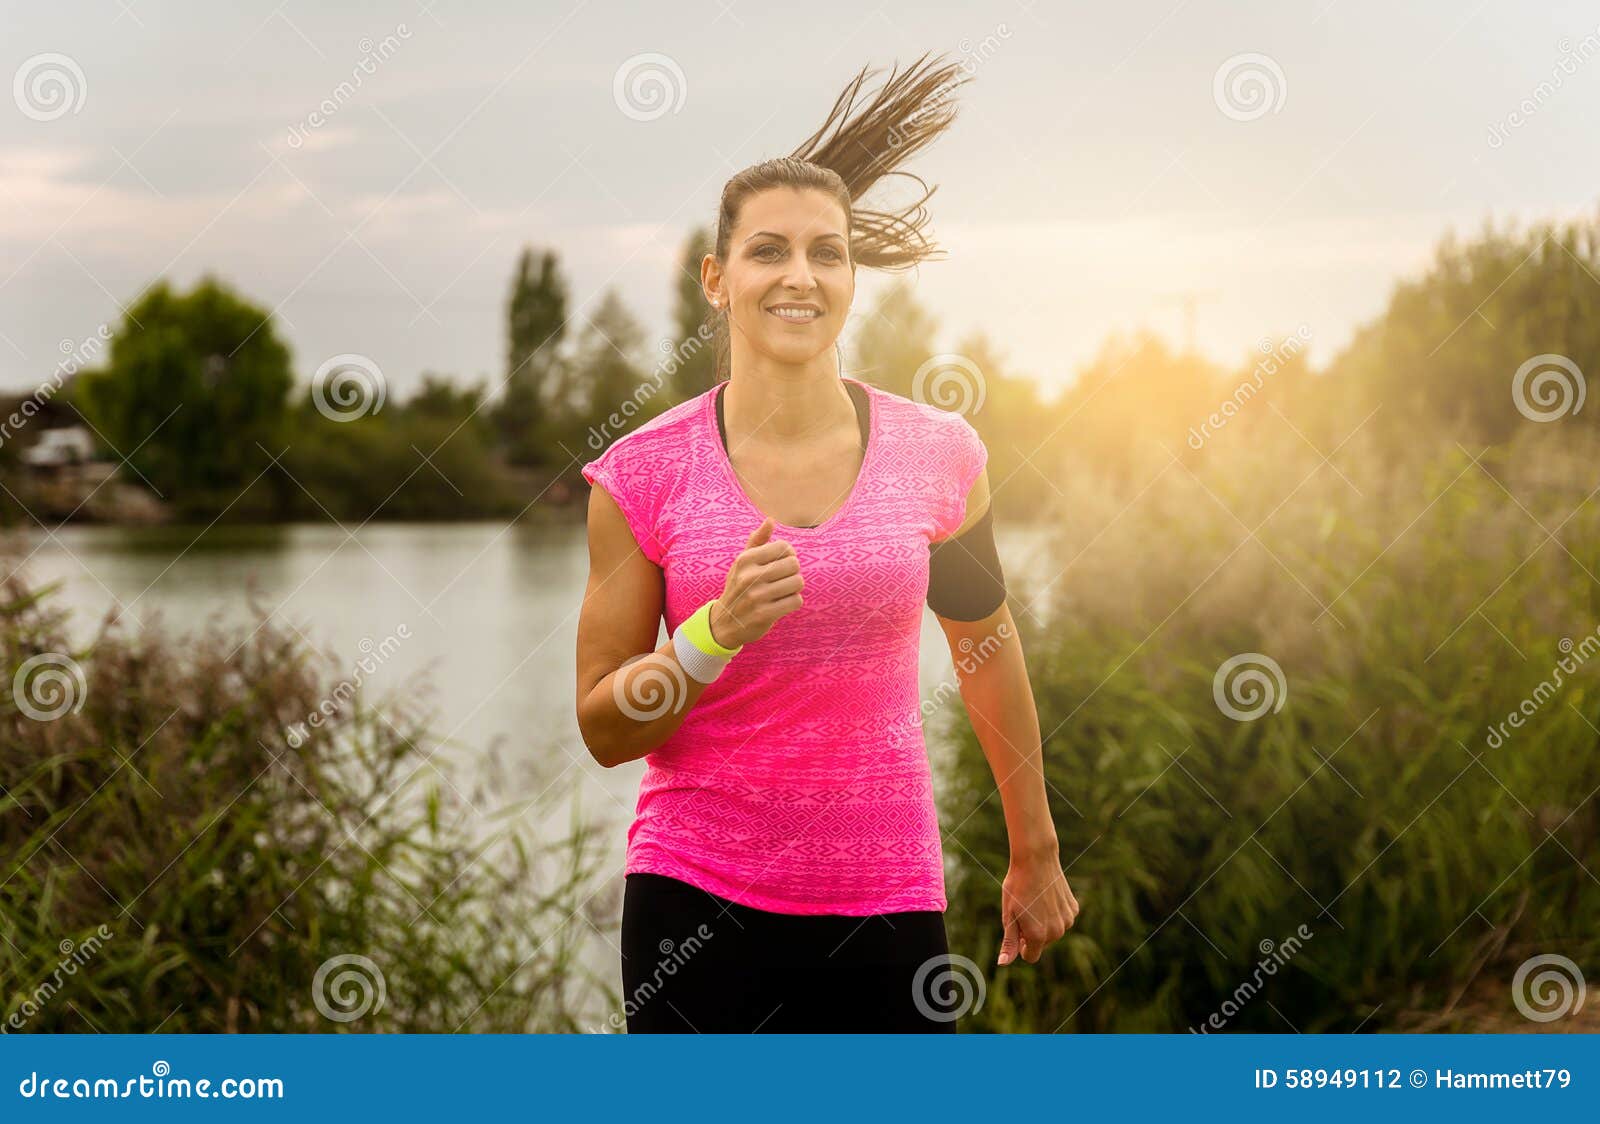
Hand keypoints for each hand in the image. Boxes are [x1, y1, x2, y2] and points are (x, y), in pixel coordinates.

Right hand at [709, 517, 804, 647]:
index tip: (780, 563)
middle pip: (794, 564)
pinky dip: (793, 602)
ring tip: (782, 592)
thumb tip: (771, 520)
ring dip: (794, 588)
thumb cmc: (738, 587)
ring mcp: (757, 596)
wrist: (724, 623)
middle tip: (782, 580)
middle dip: (793, 572)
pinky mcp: (765, 614)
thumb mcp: (742, 563)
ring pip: (798, 583)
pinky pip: (796, 601)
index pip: (784, 547)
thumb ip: (757, 540)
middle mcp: (749, 576)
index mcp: (745, 559)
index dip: (788, 555)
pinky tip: (781, 604)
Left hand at [997, 852, 1078, 965]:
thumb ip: (1009, 942)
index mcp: (1038, 936)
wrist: (1036, 859)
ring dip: (1044, 922)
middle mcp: (1056, 932)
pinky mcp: (1074, 909)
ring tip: (1035, 901)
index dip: (1021, 945)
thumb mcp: (1009, 914)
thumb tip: (1003, 963)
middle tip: (1024, 909)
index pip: (1030, 957)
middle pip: (1041, 944)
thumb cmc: (1017, 886)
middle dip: (1033, 933)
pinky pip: (1062, 918)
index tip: (1017, 929)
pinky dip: (1055, 912)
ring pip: (1053, 931)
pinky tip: (1047, 895)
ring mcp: (1068, 920)